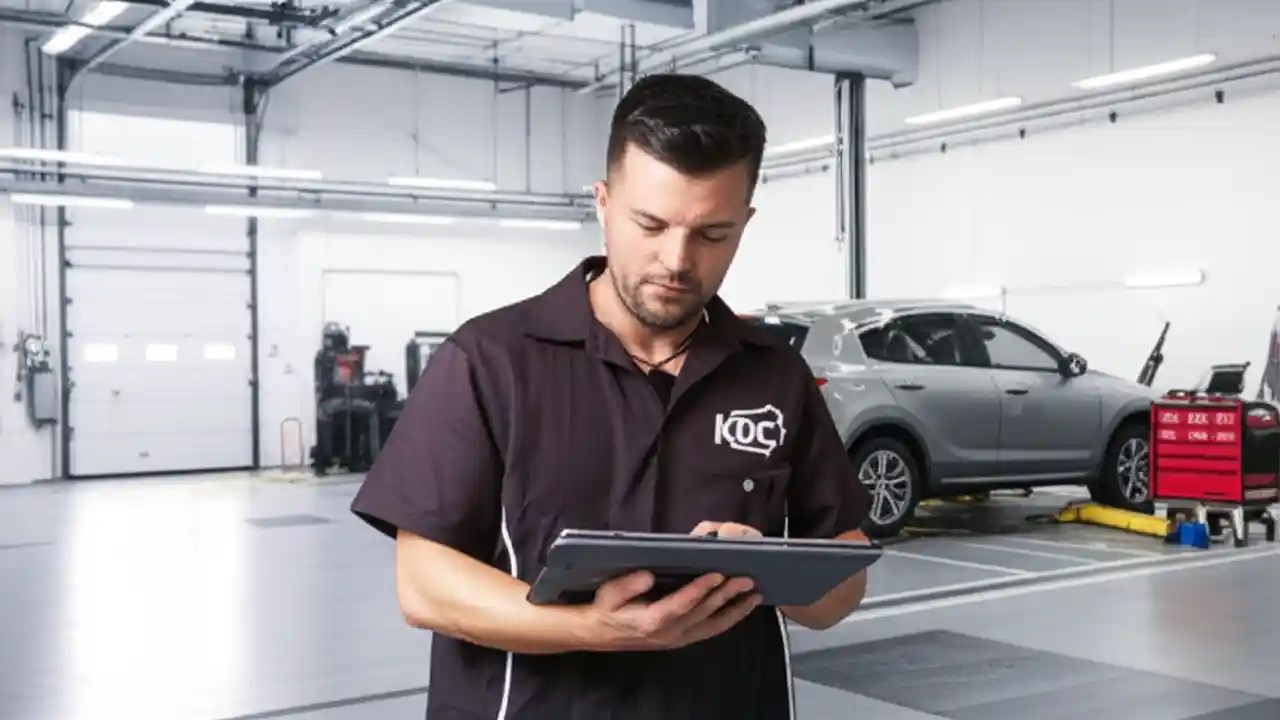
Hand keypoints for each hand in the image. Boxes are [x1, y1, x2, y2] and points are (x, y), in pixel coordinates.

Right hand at [582, 523, 764, 651]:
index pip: (681, 604)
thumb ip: (627, 585)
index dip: (700, 590)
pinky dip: (727, 620)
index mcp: (651, 620)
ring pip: (712, 626)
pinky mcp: (681, 639)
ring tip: (753, 596)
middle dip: (726, 595)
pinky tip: (738, 609)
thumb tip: (648, 576)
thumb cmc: (605, 609)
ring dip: (734, 610)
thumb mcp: (608, 594)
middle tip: (745, 579)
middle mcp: (668, 633)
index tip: (717, 575)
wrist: (599, 634)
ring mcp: (677, 639)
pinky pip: (709, 631)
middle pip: (703, 614)